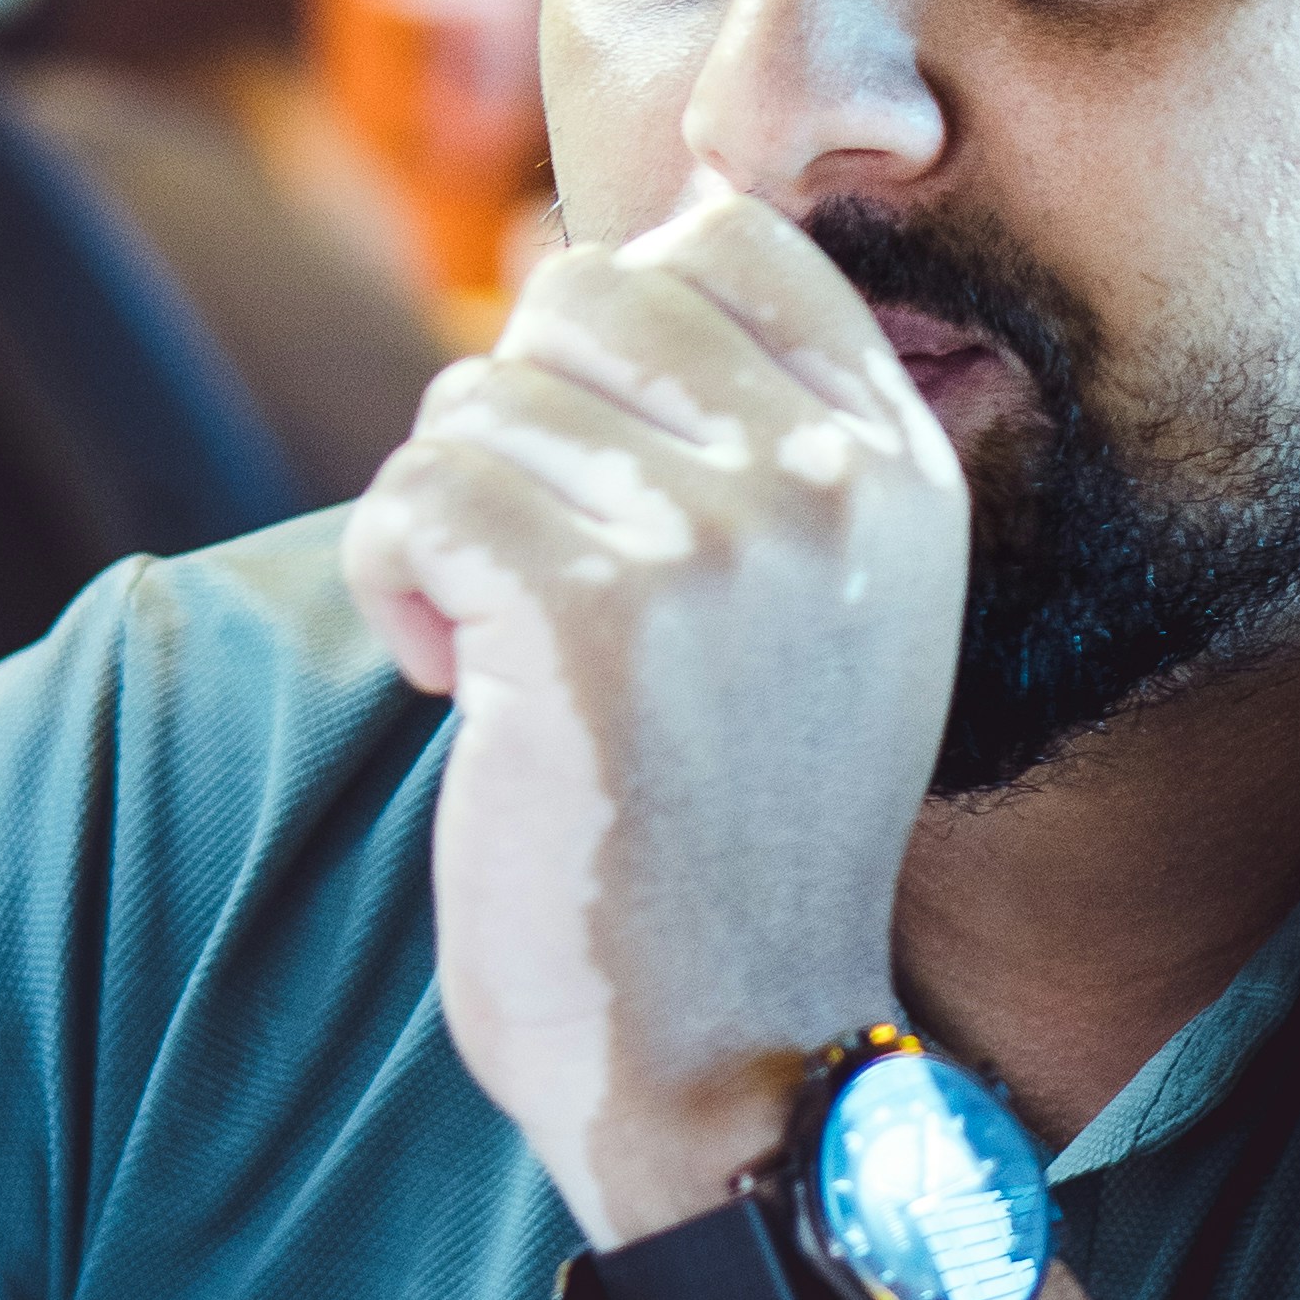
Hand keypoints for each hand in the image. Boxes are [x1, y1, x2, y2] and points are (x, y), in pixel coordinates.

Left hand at [340, 173, 965, 1239]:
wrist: (732, 1065)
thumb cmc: (733, 841)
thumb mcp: (818, 611)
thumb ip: (762, 434)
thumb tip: (631, 235)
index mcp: (902, 467)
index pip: (730, 234)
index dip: (616, 335)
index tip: (608, 480)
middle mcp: (828, 481)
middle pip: (581, 290)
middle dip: (520, 424)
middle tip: (545, 580)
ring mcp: (712, 540)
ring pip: (475, 399)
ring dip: (450, 528)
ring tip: (517, 666)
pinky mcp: (582, 613)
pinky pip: (412, 496)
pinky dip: (397, 588)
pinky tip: (463, 690)